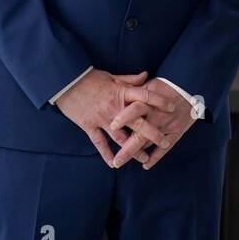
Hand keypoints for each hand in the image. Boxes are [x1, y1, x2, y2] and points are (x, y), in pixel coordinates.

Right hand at [55, 69, 175, 166]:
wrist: (66, 81)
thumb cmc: (90, 78)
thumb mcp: (112, 76)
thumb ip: (130, 80)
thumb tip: (147, 76)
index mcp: (121, 92)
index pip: (145, 96)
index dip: (159, 101)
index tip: (172, 107)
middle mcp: (114, 107)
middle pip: (137, 122)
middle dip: (152, 133)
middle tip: (165, 142)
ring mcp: (102, 118)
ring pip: (120, 137)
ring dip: (133, 149)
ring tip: (144, 158)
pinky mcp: (89, 125)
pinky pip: (99, 142)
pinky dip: (106, 154)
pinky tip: (114, 163)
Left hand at [108, 79, 198, 169]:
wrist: (190, 88)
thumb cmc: (167, 86)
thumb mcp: (150, 85)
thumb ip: (134, 90)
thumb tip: (118, 93)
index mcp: (150, 102)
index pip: (135, 109)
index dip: (123, 118)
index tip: (111, 127)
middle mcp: (157, 116)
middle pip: (140, 133)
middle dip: (127, 148)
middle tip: (116, 161)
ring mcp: (167, 125)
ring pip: (149, 142)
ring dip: (135, 154)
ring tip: (121, 162)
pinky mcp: (176, 132)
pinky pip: (165, 148)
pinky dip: (155, 157)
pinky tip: (145, 165)